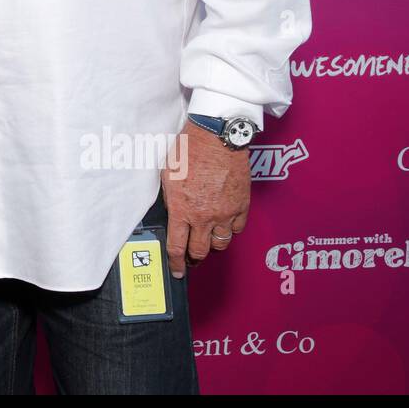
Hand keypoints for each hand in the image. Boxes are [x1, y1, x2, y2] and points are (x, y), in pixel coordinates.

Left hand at [161, 124, 250, 278]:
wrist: (216, 137)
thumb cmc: (189, 150)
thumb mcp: (167, 175)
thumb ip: (171, 199)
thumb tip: (172, 213)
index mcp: (182, 209)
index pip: (177, 246)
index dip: (176, 263)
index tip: (176, 270)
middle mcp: (204, 216)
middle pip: (200, 251)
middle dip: (193, 257)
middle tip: (191, 257)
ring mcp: (225, 212)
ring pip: (220, 243)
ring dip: (212, 244)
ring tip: (207, 239)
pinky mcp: (241, 205)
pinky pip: (236, 228)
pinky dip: (229, 229)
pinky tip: (223, 223)